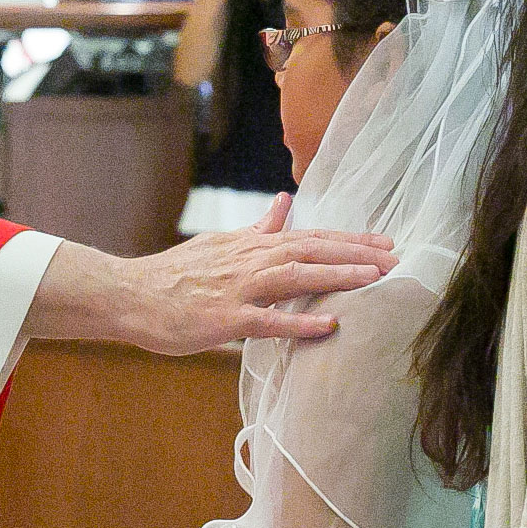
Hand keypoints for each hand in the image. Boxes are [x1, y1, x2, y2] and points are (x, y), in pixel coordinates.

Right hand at [25, 196, 396, 351]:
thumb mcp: (219, 244)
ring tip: (374, 278)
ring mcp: (237, 289)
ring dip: (337, 276)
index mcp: (250, 244)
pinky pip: (267, 321)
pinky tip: (330, 325)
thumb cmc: (174, 275)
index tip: (385, 241)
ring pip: (294, 277)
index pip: (309, 236)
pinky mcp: (223, 319)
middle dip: (356, 253)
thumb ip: (258, 228)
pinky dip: (299, 322)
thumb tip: (285, 202)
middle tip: (396, 258)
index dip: (349, 238)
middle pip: (310, 250)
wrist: (129, 295)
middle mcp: (248, 260)